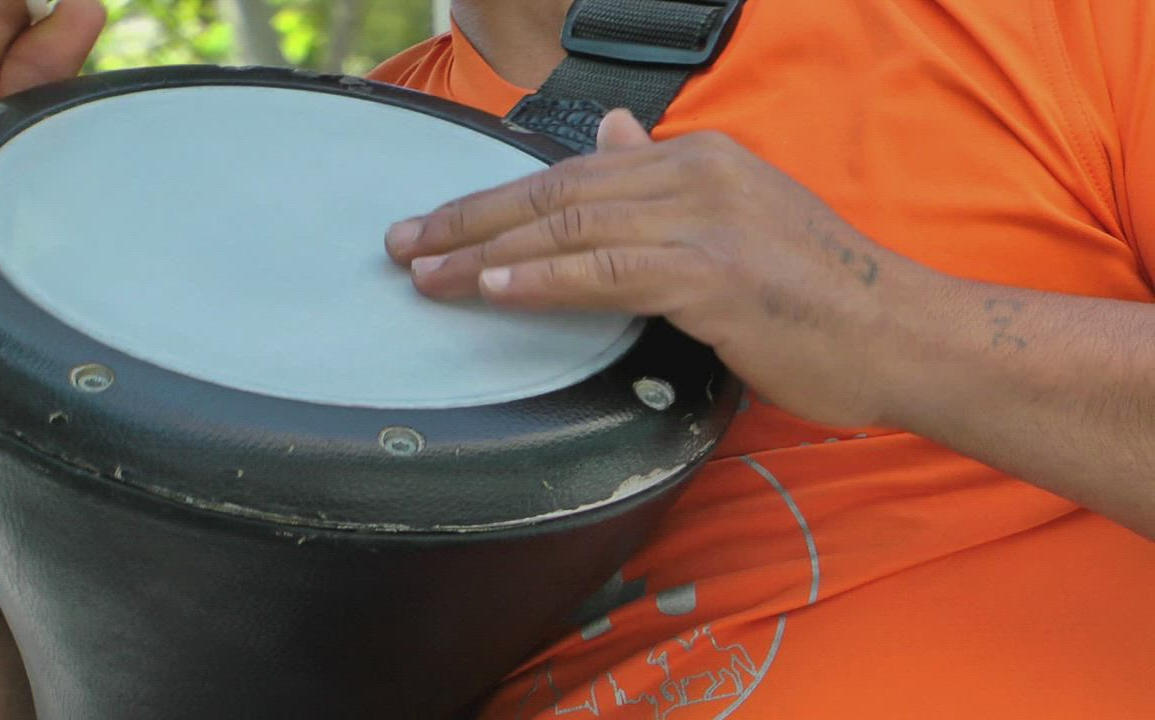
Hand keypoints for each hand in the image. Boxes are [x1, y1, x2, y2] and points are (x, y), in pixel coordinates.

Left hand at [386, 111, 927, 427]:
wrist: (905, 334)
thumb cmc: (823, 293)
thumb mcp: (746, 214)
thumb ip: (672, 178)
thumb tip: (621, 133)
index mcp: (700, 158)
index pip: (577, 170)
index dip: (499, 198)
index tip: (442, 223)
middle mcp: (697, 173)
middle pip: (557, 190)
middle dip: (470, 217)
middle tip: (405, 242)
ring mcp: (706, 221)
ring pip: (570, 226)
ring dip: (485, 251)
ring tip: (425, 272)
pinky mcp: (713, 275)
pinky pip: (605, 272)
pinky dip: (540, 279)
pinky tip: (491, 287)